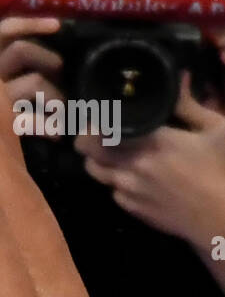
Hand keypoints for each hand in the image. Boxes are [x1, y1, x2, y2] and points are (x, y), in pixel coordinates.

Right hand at [0, 17, 64, 127]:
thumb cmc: (21, 107)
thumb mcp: (22, 79)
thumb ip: (38, 64)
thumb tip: (66, 47)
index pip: (6, 31)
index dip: (29, 24)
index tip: (57, 26)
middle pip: (21, 50)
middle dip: (49, 59)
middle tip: (61, 74)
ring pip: (33, 82)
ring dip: (56, 94)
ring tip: (63, 109)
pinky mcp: (2, 124)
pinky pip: (28, 121)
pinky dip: (48, 126)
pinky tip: (57, 133)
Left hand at [75, 75, 224, 250]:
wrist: (223, 220)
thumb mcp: (216, 130)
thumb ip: (191, 105)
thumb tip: (181, 77)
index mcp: (153, 142)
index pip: (102, 129)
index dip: (93, 120)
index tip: (96, 111)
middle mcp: (133, 166)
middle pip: (88, 150)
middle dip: (86, 137)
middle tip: (95, 129)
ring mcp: (129, 191)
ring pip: (95, 171)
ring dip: (97, 159)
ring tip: (110, 151)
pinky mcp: (133, 210)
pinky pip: (111, 190)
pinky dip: (114, 180)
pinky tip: (130, 175)